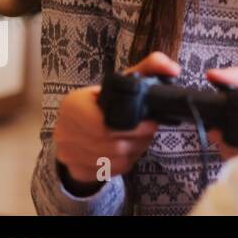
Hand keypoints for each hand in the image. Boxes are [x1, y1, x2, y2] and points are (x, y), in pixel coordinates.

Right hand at [54, 51, 179, 192]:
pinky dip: (124, 162)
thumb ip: (150, 67)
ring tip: (138, 139)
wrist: (81, 127)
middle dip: (137, 139)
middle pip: (111, 144)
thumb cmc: (106, 101)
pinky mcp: (76, 169)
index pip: (102, 125)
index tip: (148, 122)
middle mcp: (64, 130)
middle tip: (148, 131)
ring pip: (112, 159)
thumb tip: (173, 69)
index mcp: (73, 104)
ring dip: (133, 150)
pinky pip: (109, 170)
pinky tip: (127, 150)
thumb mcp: (124, 81)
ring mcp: (67, 153)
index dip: (132, 127)